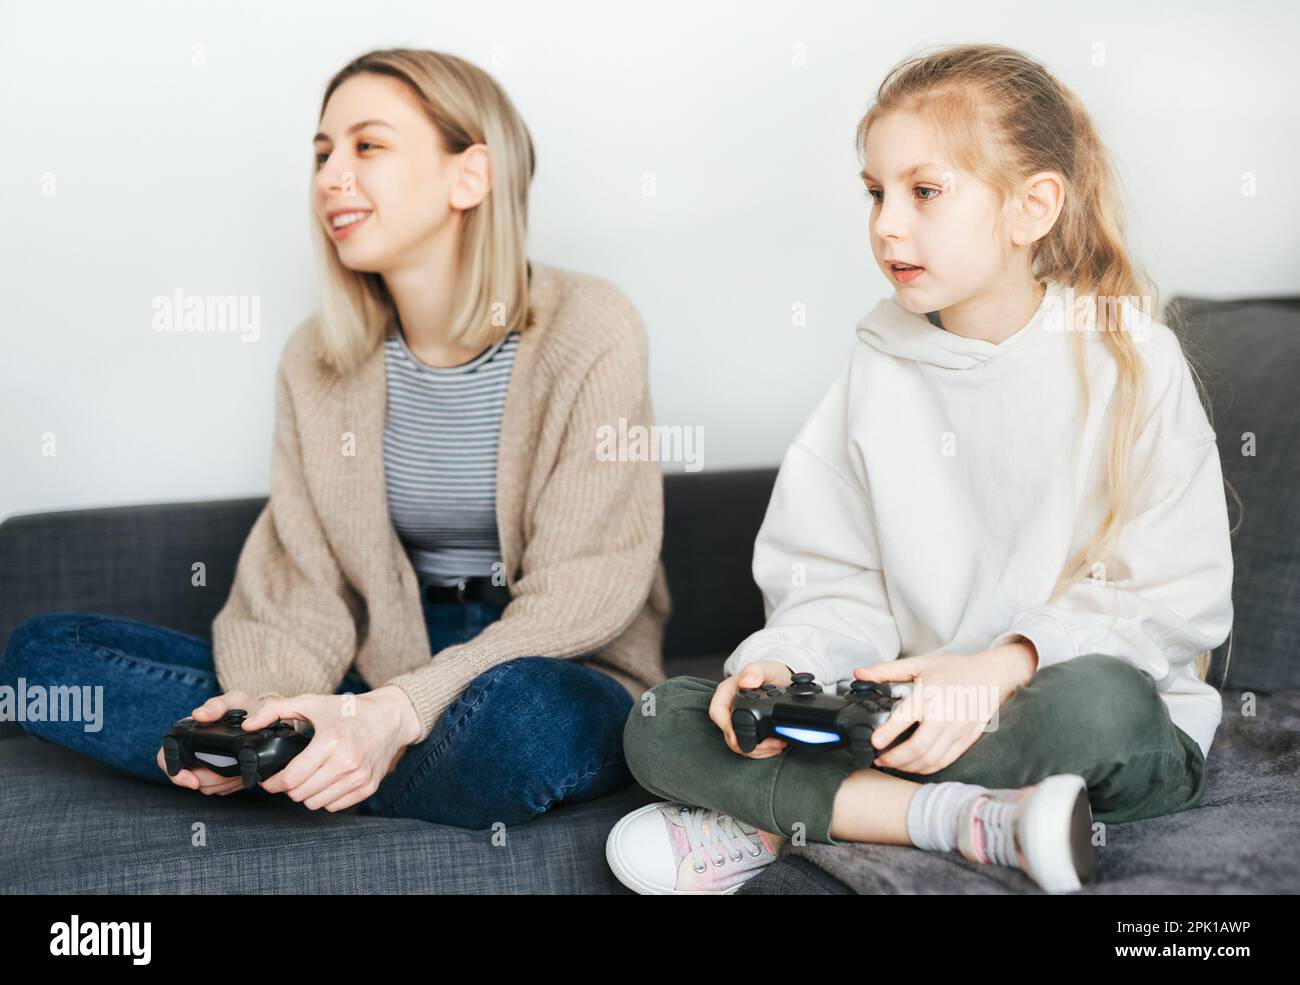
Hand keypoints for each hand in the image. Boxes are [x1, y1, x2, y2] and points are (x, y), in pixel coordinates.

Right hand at [156, 690, 265, 795]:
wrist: (269, 720)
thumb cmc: (248, 708)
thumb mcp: (235, 700)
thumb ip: (217, 705)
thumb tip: (197, 714)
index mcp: (188, 733)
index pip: (165, 758)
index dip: (175, 772)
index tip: (192, 780)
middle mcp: (193, 751)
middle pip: (188, 777)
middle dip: (206, 779)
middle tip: (225, 772)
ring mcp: (205, 766)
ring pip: (204, 787)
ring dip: (220, 782)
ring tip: (235, 767)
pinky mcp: (221, 777)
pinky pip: (219, 789)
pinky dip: (230, 784)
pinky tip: (239, 772)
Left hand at [238, 685, 420, 812]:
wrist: (389, 718)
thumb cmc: (347, 710)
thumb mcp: (311, 702)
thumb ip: (274, 710)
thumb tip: (248, 725)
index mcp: (331, 741)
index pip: (291, 779)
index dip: (273, 783)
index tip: (269, 780)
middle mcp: (347, 762)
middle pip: (300, 794)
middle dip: (288, 788)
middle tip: (288, 777)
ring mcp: (359, 777)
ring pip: (315, 804)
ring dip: (306, 794)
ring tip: (307, 778)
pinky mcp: (368, 787)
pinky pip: (334, 806)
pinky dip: (325, 798)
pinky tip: (325, 781)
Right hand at [709, 659, 795, 758]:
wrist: (783, 681)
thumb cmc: (770, 673)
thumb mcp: (766, 668)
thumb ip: (755, 671)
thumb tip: (747, 681)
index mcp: (726, 692)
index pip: (717, 712)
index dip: (725, 727)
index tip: (736, 738)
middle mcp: (729, 708)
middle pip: (728, 734)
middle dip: (747, 745)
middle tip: (770, 745)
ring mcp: (737, 721)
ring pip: (738, 744)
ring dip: (757, 751)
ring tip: (776, 746)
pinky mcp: (748, 730)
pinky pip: (748, 746)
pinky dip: (762, 751)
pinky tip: (775, 747)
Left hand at [852, 643, 1036, 775]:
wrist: (990, 675)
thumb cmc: (952, 669)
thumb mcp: (918, 664)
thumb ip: (886, 670)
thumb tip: (858, 673)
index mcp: (930, 694)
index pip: (906, 716)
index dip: (888, 733)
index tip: (874, 742)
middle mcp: (945, 714)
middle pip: (917, 747)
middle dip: (893, 758)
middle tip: (878, 758)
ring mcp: (958, 729)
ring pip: (930, 759)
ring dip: (907, 766)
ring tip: (891, 764)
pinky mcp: (967, 739)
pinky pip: (945, 761)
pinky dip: (926, 768)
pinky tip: (913, 765)